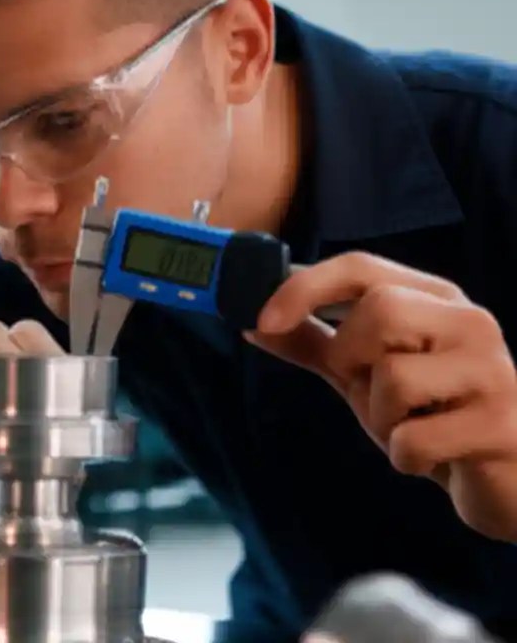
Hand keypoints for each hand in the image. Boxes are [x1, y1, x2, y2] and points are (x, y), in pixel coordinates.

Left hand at [249, 252, 516, 540]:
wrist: (504, 478)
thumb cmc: (432, 415)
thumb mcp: (365, 374)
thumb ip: (314, 344)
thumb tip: (253, 321)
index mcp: (434, 300)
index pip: (361, 266)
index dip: (304, 287)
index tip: (259, 319)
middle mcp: (470, 323)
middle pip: (378, 311)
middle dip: (352, 360)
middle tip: (371, 389)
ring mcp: (492, 372)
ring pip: (393, 378)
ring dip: (380, 418)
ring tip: (412, 427)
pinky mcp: (500, 426)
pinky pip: (411, 440)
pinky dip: (405, 457)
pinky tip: (435, 457)